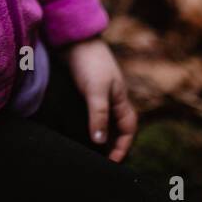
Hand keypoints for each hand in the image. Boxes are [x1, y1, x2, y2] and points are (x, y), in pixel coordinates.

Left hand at [58, 37, 137, 162]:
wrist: (74, 37)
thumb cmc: (89, 61)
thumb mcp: (95, 90)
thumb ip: (98, 115)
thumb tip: (99, 142)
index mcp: (121, 100)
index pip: (128, 130)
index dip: (123, 147)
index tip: (112, 164)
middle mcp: (111, 99)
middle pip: (116, 129)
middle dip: (111, 146)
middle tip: (99, 164)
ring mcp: (98, 95)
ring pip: (102, 122)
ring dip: (98, 136)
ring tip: (86, 153)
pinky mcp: (83, 91)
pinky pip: (89, 114)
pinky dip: (86, 125)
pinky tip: (74, 133)